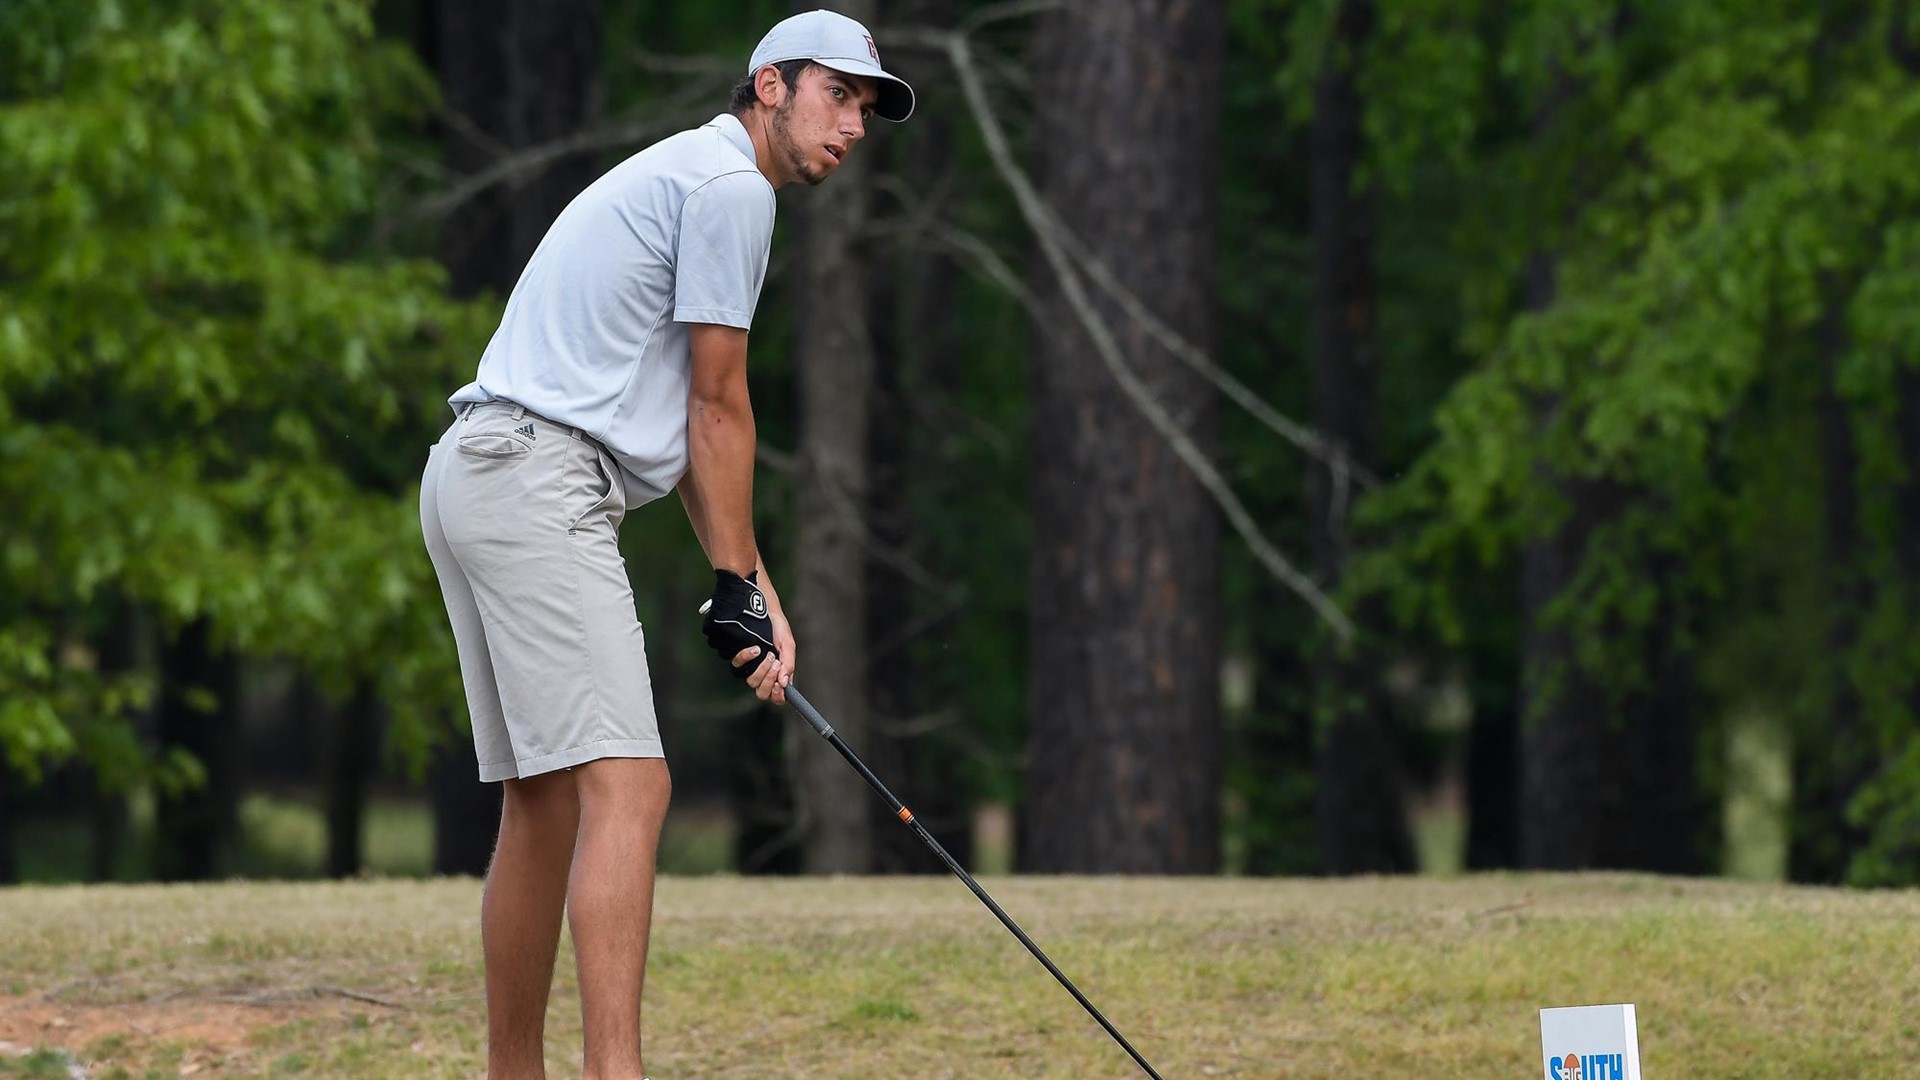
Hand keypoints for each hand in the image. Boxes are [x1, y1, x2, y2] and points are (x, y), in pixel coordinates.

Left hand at [724, 575, 794, 705]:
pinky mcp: (737, 656)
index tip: (779, 687)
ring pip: (750, 681)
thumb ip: (789, 664)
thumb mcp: (788, 644)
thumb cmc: (777, 627)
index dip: (777, 696)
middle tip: (776, 665)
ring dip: (761, 670)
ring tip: (769, 655)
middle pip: (761, 692)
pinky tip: (755, 648)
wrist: (762, 608)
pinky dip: (747, 658)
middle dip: (769, 681)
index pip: (776, 696)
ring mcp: (749, 666)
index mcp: (776, 673)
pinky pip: (737, 665)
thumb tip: (785, 683)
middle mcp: (762, 672)